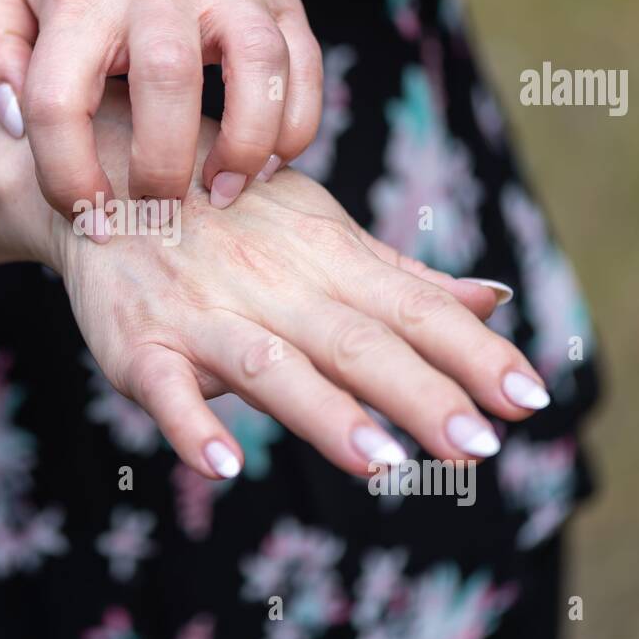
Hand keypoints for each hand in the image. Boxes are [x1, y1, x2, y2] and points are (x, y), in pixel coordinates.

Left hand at [0, 0, 313, 226]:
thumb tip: (13, 121)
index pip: (58, 96)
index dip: (66, 173)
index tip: (85, 214)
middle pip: (166, 80)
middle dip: (161, 168)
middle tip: (153, 212)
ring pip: (257, 67)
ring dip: (244, 146)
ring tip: (219, 193)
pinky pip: (305, 67)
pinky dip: (295, 125)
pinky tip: (265, 161)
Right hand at [0, 83, 551, 480]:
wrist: (109, 173)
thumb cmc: (231, 211)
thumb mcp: (320, 228)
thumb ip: (401, 276)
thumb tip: (495, 299)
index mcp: (326, 259)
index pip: (413, 309)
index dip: (472, 353)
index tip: (529, 397)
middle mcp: (274, 284)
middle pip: (356, 342)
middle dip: (421, 394)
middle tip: (482, 448)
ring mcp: (204, 314)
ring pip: (271, 365)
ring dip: (323, 412)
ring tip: (381, 462)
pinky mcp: (140, 343)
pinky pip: (165, 385)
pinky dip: (189, 421)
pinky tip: (221, 464)